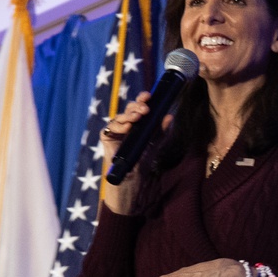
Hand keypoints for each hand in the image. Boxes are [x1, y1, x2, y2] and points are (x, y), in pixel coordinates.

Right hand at [99, 92, 162, 214]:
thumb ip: (162, 131)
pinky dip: (118, 127)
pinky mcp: (107, 140)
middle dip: (136, 106)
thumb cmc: (143, 161)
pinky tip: (127, 127)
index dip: (142, 100)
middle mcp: (125, 125)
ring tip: (138, 116)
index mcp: (137, 124)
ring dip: (129, 115)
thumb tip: (170, 116)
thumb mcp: (156, 145)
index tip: (149, 95)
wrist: (133, 181)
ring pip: (119, 118)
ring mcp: (115, 132)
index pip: (138, 108)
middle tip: (145, 108)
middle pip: (128, 110)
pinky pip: (109, 129)